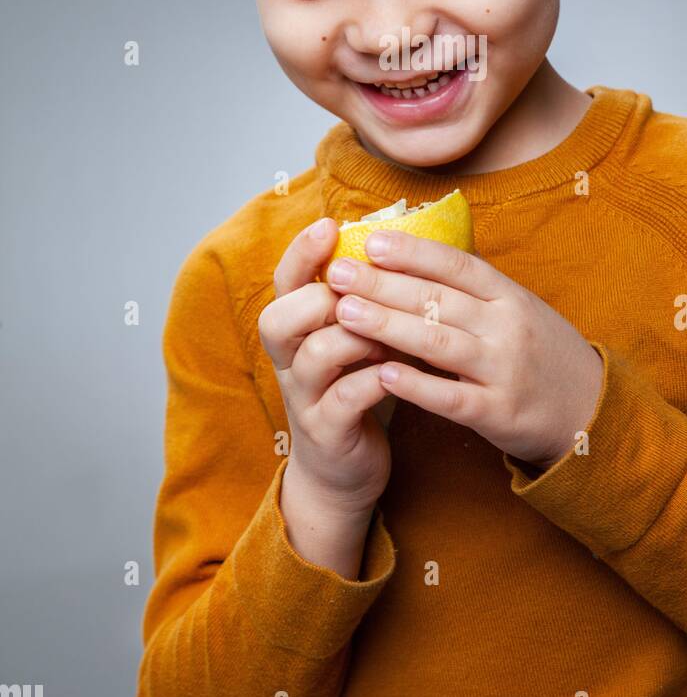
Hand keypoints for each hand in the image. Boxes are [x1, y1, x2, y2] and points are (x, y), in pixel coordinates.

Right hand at [257, 218, 394, 514]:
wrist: (343, 472)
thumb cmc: (355, 389)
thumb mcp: (351, 341)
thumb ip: (359, 301)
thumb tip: (396, 243)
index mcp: (296, 332)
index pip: (284, 283)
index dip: (301, 253)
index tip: (329, 225)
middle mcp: (289, 363)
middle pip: (278, 317)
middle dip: (319, 297)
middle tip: (356, 292)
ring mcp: (305, 398)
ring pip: (314, 354)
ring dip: (355, 336)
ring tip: (388, 334)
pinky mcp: (328, 432)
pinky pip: (345, 399)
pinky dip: (374, 380)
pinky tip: (398, 372)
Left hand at [324, 230, 604, 473]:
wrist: (590, 410)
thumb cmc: (539, 352)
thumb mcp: (516, 309)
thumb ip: (471, 288)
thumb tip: (412, 254)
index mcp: (509, 296)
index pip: (456, 265)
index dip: (412, 252)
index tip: (370, 241)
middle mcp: (508, 327)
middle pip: (437, 299)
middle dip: (382, 284)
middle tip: (337, 273)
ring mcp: (504, 370)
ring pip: (437, 343)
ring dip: (387, 325)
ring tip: (345, 312)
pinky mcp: (498, 412)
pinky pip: (451, 397)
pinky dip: (416, 386)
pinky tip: (381, 374)